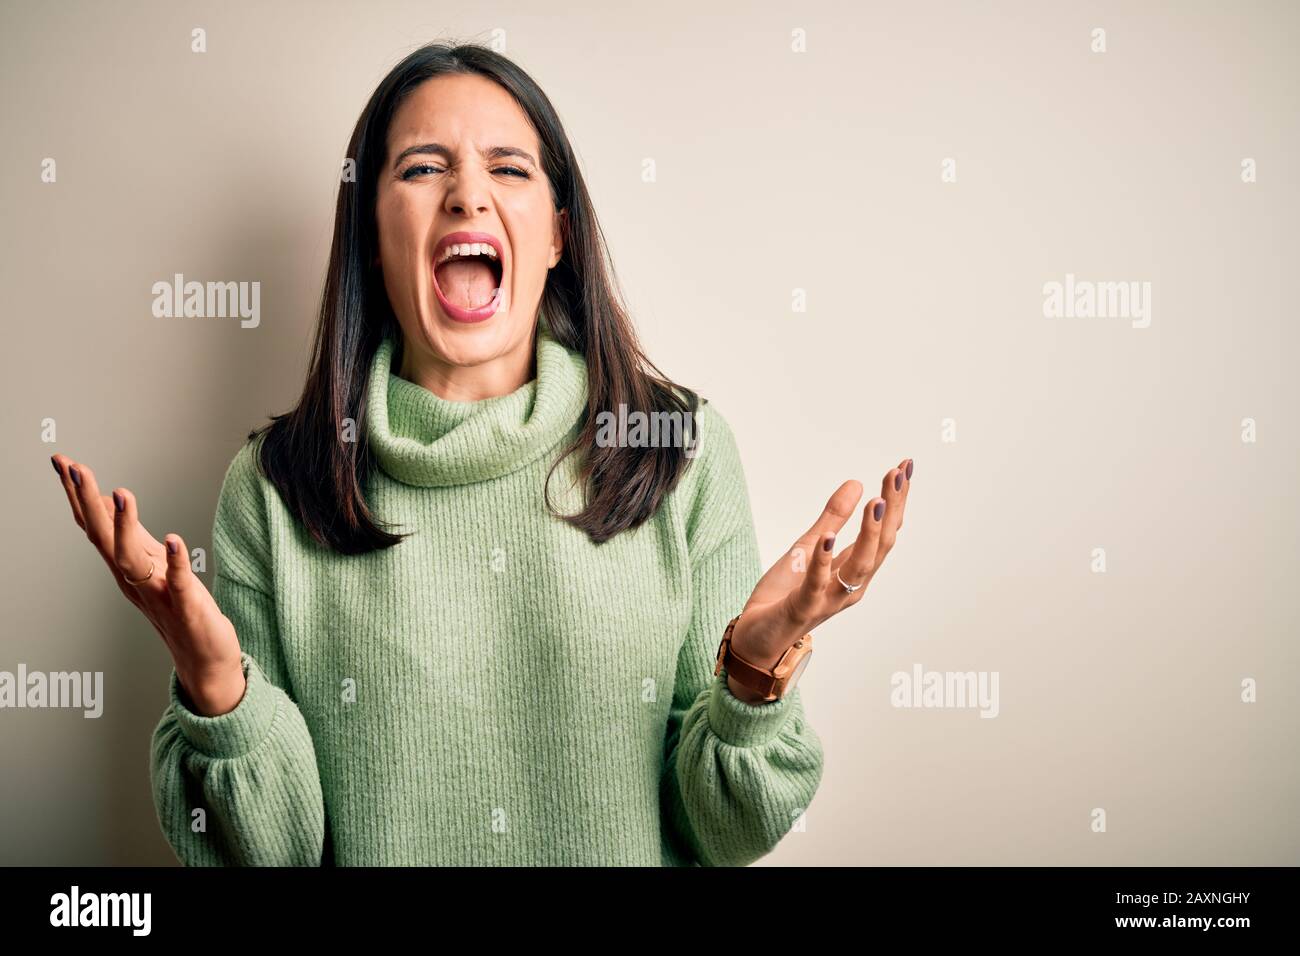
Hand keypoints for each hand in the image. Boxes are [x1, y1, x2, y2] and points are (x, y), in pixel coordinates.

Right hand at [50, 454, 245, 715]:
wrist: (204, 658)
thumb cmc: (178, 608)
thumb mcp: (149, 563)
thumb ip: (128, 533)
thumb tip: (104, 499)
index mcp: (125, 566)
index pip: (94, 525)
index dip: (77, 494)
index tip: (62, 462)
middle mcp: (133, 580)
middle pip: (102, 538)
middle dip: (87, 502)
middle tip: (75, 468)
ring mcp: (157, 594)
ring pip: (131, 559)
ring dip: (125, 526)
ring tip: (121, 493)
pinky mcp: (186, 606)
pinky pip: (178, 582)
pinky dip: (175, 562)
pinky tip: (174, 540)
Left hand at [725, 458, 913, 703]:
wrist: (757, 639)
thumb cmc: (785, 595)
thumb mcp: (807, 546)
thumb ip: (831, 518)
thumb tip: (856, 483)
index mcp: (855, 569)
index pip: (884, 531)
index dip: (897, 499)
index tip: (904, 466)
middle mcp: (851, 586)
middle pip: (880, 544)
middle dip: (892, 508)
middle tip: (898, 473)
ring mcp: (829, 599)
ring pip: (859, 566)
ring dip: (869, 533)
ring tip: (876, 501)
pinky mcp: (802, 609)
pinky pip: (815, 584)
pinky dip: (822, 561)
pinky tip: (827, 537)